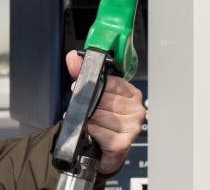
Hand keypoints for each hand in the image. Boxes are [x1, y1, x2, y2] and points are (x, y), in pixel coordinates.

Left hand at [65, 50, 145, 174]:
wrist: (105, 152)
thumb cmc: (103, 122)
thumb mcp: (94, 94)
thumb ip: (83, 73)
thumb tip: (73, 56)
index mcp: (132, 94)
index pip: (110, 82)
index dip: (93, 86)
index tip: (84, 90)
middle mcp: (136, 109)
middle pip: (102, 99)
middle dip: (87, 104)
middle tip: (85, 110)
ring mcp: (132, 126)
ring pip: (97, 115)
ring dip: (87, 119)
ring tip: (89, 123)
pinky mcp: (122, 142)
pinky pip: (97, 130)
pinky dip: (90, 131)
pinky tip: (92, 133)